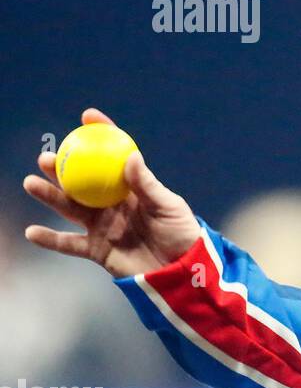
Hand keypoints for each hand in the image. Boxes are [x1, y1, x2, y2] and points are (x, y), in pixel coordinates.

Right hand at [22, 108, 201, 277]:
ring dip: (50, 197)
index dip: (101, 135)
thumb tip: (130, 157)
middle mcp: (113, 204)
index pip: (114, 157)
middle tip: (46, 158)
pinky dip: (50, 239)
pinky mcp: (97, 250)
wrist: (182, 271)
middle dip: (62, 168)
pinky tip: (32, 231)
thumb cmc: (181, 233)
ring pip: (70, 208)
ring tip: (31, 183)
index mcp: (132, 188)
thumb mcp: (168, 206)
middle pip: (82, 182)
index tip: (87, 117)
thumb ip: (147, 185)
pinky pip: (70, 244)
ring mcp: (103, 226)